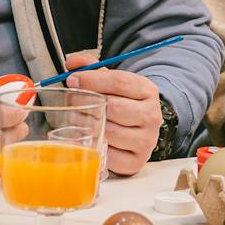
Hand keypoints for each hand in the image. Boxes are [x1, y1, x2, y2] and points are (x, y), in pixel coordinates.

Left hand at [63, 51, 160, 174]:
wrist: (138, 129)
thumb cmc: (121, 103)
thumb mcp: (110, 81)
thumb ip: (91, 68)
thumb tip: (72, 63)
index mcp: (147, 91)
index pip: (119, 81)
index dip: (92, 79)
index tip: (73, 79)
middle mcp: (152, 116)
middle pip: (114, 107)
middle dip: (86, 103)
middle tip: (72, 101)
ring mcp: (146, 140)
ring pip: (110, 132)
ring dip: (87, 125)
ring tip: (78, 118)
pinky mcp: (136, 161)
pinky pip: (110, 155)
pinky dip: (95, 147)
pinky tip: (90, 137)